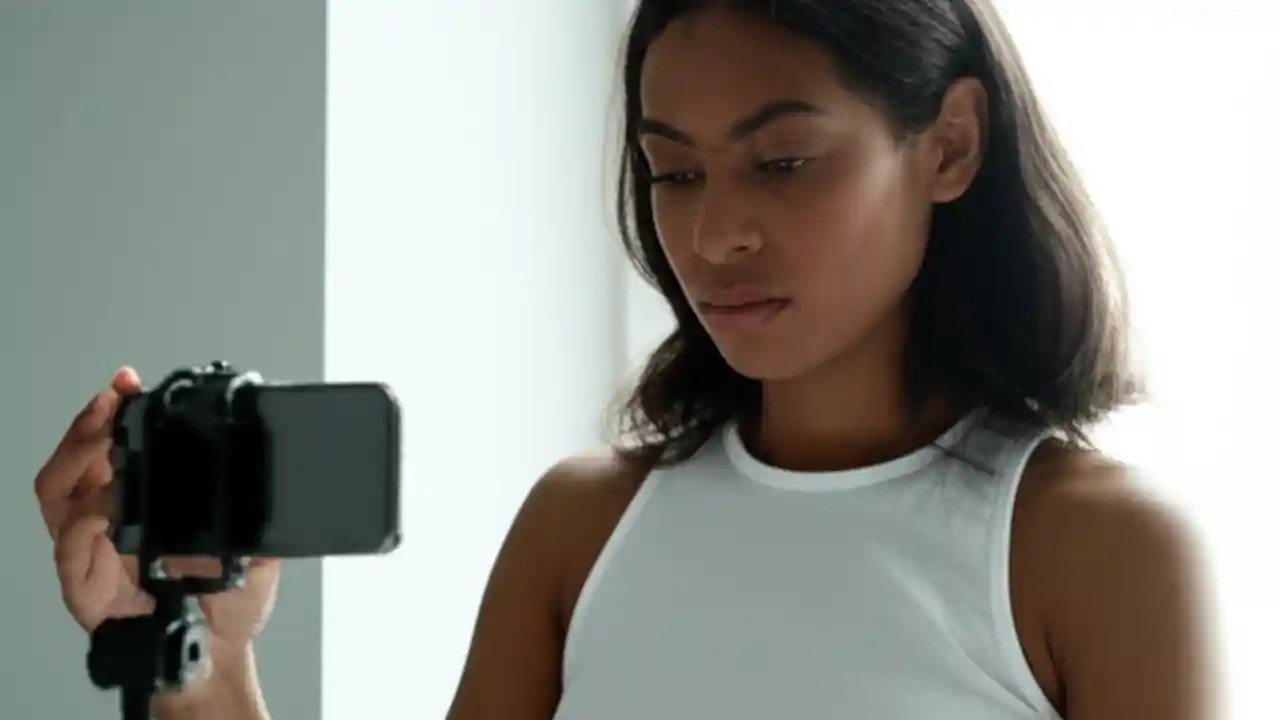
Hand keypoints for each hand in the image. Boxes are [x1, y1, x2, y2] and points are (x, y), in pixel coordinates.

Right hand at [35, 367, 281, 681]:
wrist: (217, 653)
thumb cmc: (229, 601)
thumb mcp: (259, 547)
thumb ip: (260, 516)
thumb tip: (275, 488)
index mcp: (144, 498)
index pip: (114, 442)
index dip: (113, 409)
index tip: (126, 381)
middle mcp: (108, 517)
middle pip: (73, 457)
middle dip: (88, 422)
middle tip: (109, 404)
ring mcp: (91, 549)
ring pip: (57, 491)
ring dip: (77, 460)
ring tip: (104, 443)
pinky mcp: (83, 583)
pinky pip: (70, 546)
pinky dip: (85, 522)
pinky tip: (105, 510)